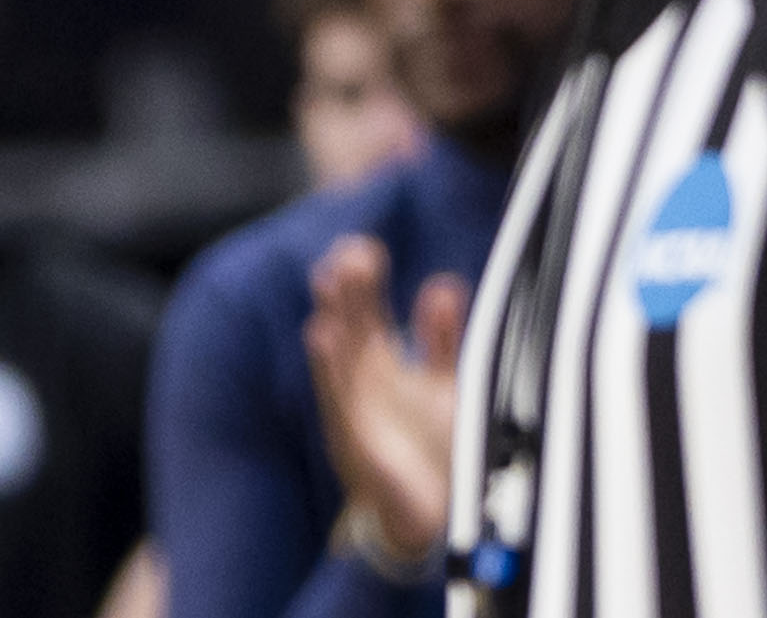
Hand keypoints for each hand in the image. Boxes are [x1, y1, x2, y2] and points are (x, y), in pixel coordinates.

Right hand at [304, 236, 466, 563]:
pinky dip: (330, 367)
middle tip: (348, 251)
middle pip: (351, 331)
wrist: (434, 517)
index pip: (367, 317)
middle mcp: (364, 387)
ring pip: (342, 358)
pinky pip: (340, 400)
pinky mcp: (355, 443)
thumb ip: (442, 339)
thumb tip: (441, 283)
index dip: (361, 286)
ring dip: (336, 318)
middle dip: (348, 293)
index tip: (359, 248)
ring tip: (330, 278)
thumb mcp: (446, 383)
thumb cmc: (435, 446)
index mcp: (384, 368)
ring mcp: (356, 414)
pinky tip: (321, 334)